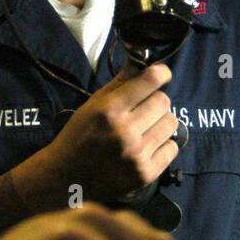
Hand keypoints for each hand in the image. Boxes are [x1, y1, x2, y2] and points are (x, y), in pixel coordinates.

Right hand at [18, 62, 179, 206]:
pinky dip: (163, 145)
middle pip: (164, 101)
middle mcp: (125, 131)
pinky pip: (173, 148)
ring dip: (161, 123)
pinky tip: (147, 147)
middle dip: (155, 101)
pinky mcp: (145, 174)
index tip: (161, 75)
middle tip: (143, 110)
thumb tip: (143, 61)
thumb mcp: (93, 104)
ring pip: (171, 123)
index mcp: (110, 109)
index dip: (161, 73)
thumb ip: (120, 82)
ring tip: (145, 129)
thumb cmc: (79, 136)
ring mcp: (137, 154)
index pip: (151, 80)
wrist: (67, 178)